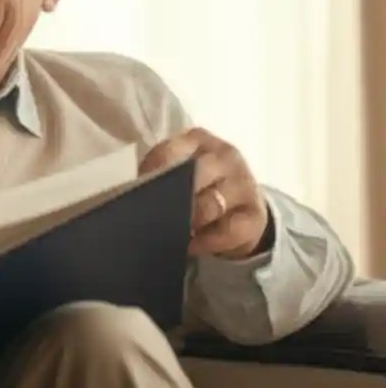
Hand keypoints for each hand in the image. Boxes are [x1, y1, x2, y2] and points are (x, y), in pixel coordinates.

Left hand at [140, 127, 270, 259]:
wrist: (241, 209)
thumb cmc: (199, 186)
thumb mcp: (180, 173)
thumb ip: (159, 174)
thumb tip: (130, 192)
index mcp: (199, 141)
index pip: (170, 151)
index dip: (152, 172)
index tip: (139, 191)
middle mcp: (226, 156)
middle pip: (195, 175)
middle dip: (173, 197)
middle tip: (155, 215)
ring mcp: (245, 184)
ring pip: (211, 205)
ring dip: (188, 222)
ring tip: (171, 232)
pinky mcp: (256, 216)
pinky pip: (228, 231)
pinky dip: (206, 241)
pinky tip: (190, 246)